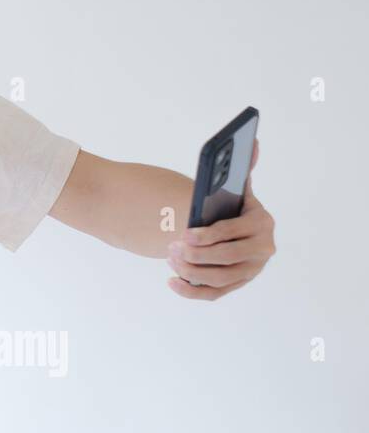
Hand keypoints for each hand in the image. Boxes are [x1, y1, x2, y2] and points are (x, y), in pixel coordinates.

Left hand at [166, 138, 274, 299]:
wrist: (226, 230)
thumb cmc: (226, 207)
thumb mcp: (235, 190)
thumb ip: (242, 169)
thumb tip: (250, 139)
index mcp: (262, 224)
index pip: (235, 232)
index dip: (209, 235)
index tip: (185, 233)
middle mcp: (262, 250)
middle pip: (228, 257)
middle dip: (198, 254)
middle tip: (172, 247)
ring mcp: (250, 271)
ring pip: (220, 278)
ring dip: (192, 271)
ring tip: (170, 258)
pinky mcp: (234, 285)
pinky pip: (213, 294)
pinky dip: (191, 290)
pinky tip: (172, 281)